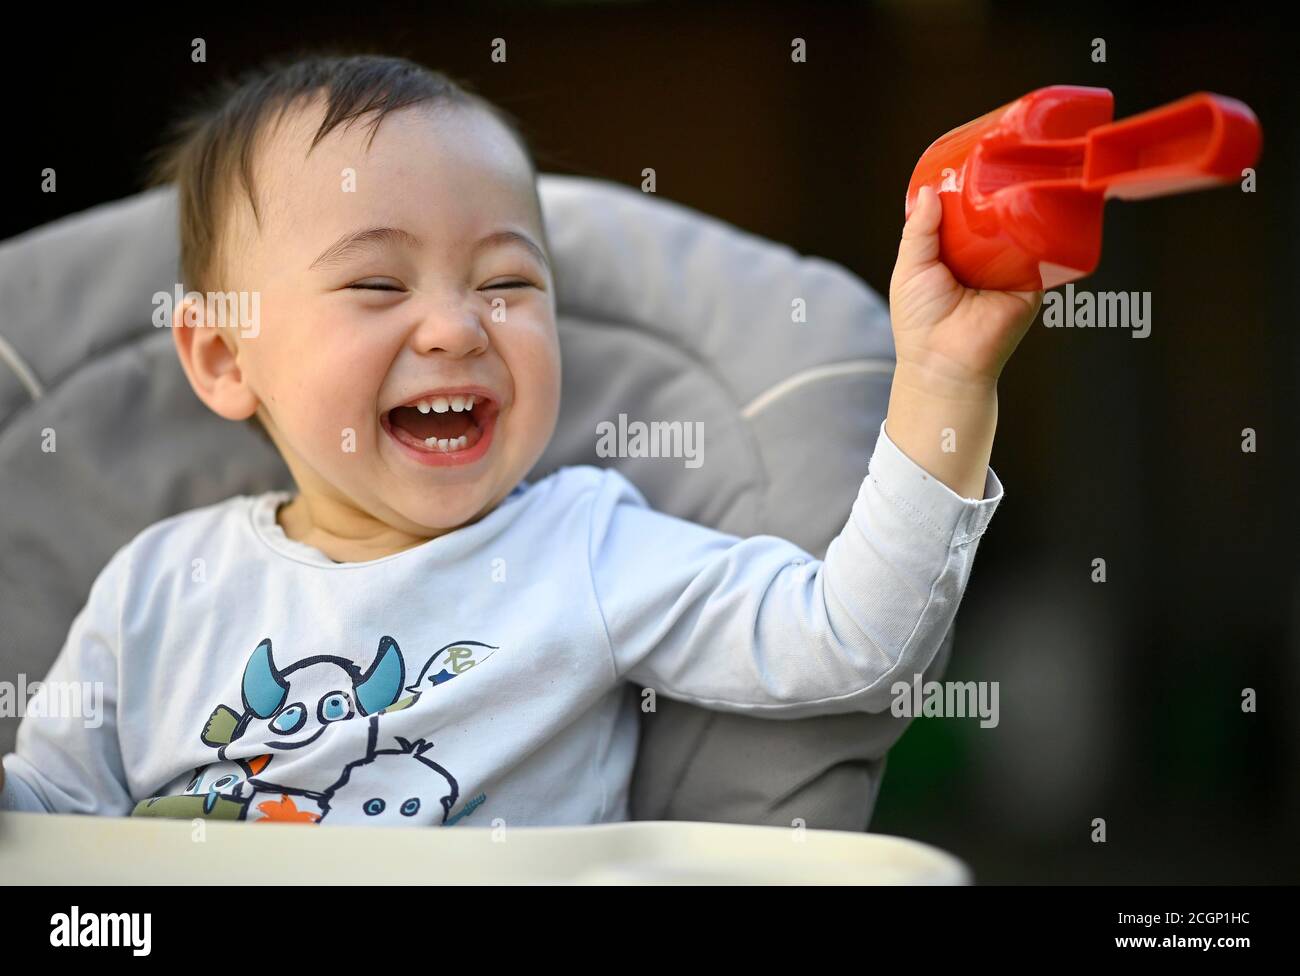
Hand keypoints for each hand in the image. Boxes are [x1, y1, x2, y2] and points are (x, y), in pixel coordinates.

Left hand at [889, 184, 1041, 395]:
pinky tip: (1039, 207)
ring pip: (1020, 229)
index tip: (969, 163)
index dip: (965, 191)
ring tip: (1018, 176)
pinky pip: (1044, 251)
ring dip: (1019, 207)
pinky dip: (1043, 231)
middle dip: (995, 193)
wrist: (944, 362)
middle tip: (996, 161)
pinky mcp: (1033, 282)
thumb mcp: (910, 268)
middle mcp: (985, 258)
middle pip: (994, 217)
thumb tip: (929, 191)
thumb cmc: (920, 321)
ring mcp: (1011, 268)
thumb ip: (918, 230)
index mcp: (954, 254)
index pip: (964, 214)